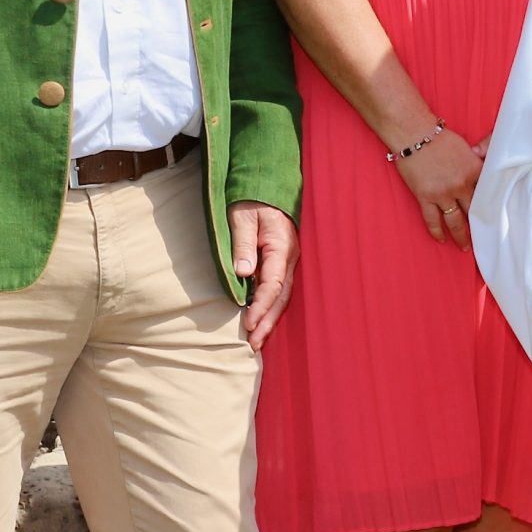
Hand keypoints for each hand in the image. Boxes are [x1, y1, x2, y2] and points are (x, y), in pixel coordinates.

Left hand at [231, 202, 297, 349]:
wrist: (266, 187)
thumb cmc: (252, 200)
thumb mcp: (242, 217)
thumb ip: (243, 245)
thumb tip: (244, 273)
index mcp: (281, 246)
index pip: (273, 284)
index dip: (261, 307)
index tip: (248, 324)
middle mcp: (289, 257)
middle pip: (281, 297)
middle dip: (268, 322)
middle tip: (254, 345)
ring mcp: (288, 260)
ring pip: (283, 296)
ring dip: (270, 319)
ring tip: (258, 340)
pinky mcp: (282, 262)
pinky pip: (279, 289)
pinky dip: (271, 307)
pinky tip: (263, 320)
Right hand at [395, 128, 484, 245]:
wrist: (414, 134)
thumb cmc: (440, 137)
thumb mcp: (466, 147)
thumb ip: (476, 161)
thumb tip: (484, 164)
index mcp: (474, 171)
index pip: (487, 192)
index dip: (491, 205)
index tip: (496, 217)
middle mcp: (461, 185)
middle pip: (474, 210)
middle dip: (479, 225)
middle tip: (484, 238)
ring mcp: (443, 194)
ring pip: (455, 221)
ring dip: (461, 236)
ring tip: (465, 246)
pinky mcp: (425, 197)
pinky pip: (432, 220)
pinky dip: (437, 231)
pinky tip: (441, 239)